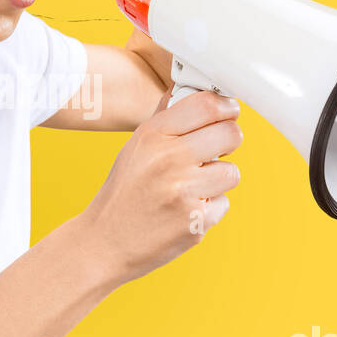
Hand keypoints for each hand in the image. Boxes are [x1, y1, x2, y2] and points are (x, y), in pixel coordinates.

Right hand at [80, 89, 242, 284]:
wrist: (104, 242)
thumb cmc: (122, 194)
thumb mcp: (134, 149)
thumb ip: (164, 122)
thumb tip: (186, 93)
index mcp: (153, 136)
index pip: (207, 105)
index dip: (226, 107)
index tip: (228, 113)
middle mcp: (169, 159)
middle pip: (230, 134)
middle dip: (228, 142)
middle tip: (215, 150)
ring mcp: (184, 191)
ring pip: (231, 172)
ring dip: (218, 180)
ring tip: (192, 187)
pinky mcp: (196, 221)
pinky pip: (223, 203)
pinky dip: (209, 208)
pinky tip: (185, 211)